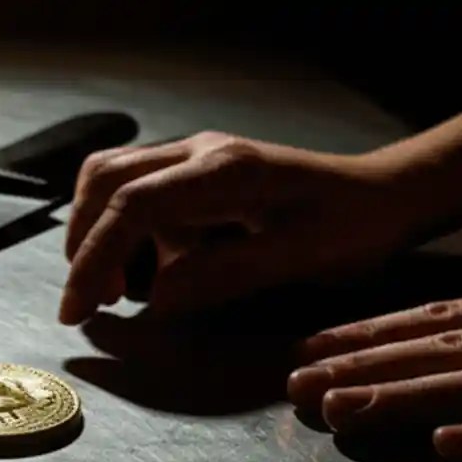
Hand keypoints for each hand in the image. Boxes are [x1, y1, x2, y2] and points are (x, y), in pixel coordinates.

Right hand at [59, 131, 421, 324]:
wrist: (383, 195)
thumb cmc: (351, 229)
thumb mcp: (299, 259)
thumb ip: (225, 275)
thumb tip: (156, 300)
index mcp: (224, 171)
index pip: (132, 205)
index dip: (95, 258)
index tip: (78, 309)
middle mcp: (200, 151)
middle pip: (105, 179)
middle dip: (82, 244)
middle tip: (86, 305)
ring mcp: (195, 156)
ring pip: (112, 178)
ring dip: (96, 233)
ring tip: (112, 291)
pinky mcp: (196, 172)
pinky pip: (136, 190)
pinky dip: (120, 230)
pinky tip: (144, 271)